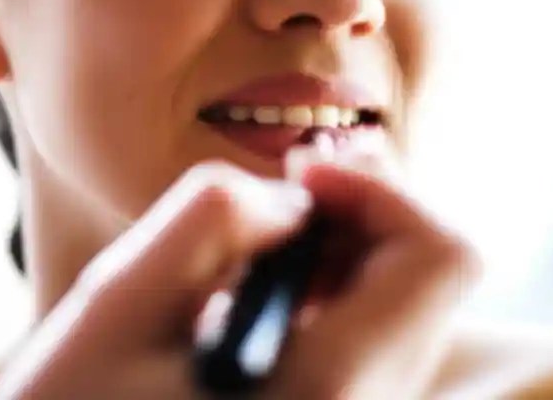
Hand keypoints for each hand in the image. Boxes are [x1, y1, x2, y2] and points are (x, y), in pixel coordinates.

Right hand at [0, 151, 480, 399]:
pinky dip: (322, 305)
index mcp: (324, 393)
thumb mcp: (114, 304)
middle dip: (357, 215)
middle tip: (278, 189)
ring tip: (244, 256)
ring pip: (400, 319)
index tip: (295, 175)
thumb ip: (212, 220)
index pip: (438, 259)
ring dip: (336, 258)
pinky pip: (364, 357)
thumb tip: (292, 198)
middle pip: (428, 285)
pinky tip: (243, 306)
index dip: (377, 191)